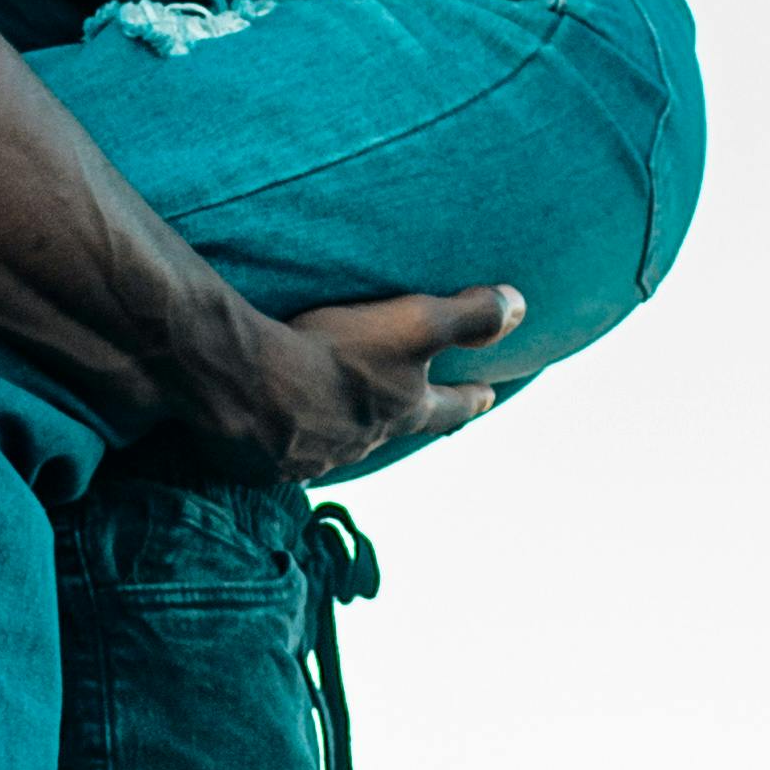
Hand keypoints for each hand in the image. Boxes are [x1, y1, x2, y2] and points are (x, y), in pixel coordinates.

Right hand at [229, 285, 522, 478]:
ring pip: (341, 444)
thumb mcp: (414, 325)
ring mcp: (314, 457)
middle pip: (395, 431)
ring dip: (345, 432)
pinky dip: (290, 441)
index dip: (471, 398)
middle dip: (407, 418)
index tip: (489, 396)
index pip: (449, 407)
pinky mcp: (266, 462)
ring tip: (339, 420)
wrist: (248, 388)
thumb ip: (469, 315)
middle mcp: (363, 442)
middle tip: (415, 414)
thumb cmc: (336, 354)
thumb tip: (521, 306)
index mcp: (402, 411)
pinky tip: (276, 432)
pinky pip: (287, 452)